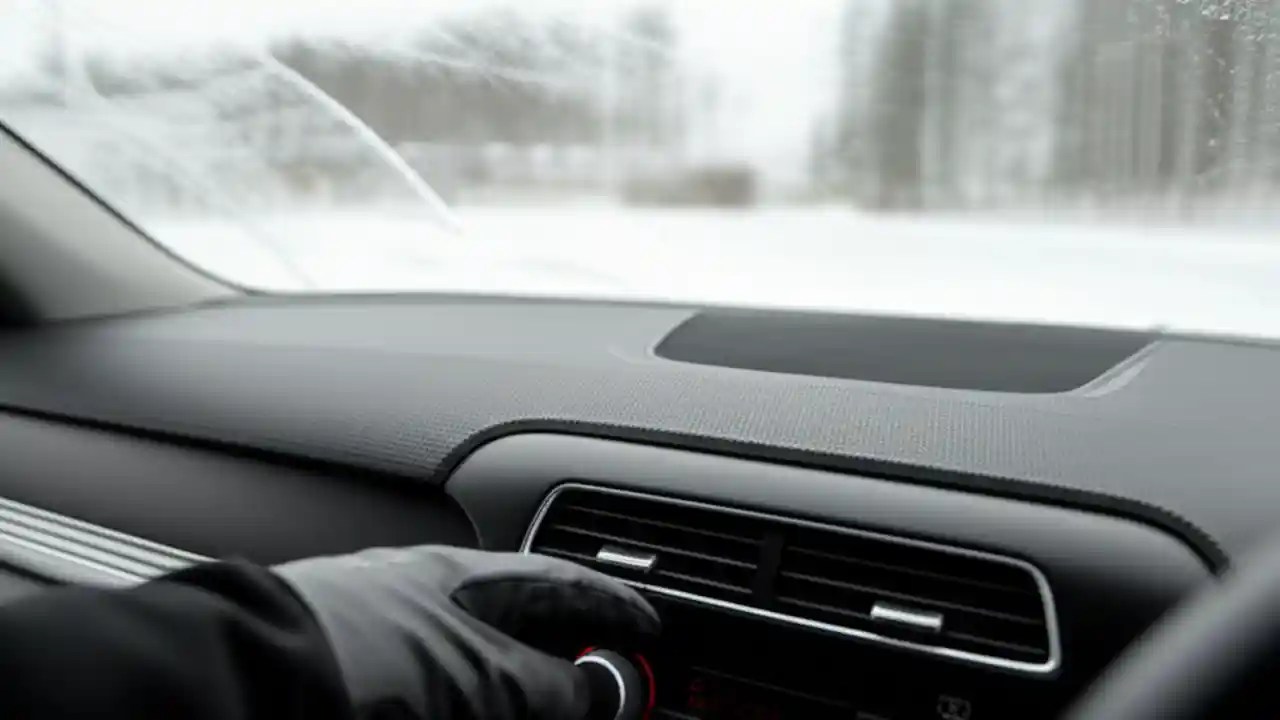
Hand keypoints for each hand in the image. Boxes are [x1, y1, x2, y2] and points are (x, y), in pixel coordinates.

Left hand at [275, 546, 659, 719]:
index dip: (614, 606)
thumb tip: (599, 695)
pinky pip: (439, 681)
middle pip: (521, 618)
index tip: (651, 631)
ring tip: (552, 705)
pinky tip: (472, 703)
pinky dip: (473, 693)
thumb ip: (551, 687)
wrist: (246, 682)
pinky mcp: (362, 677)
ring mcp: (390, 636)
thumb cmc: (364, 658)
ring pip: (477, 657)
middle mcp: (426, 596)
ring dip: (522, 683)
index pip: (562, 580)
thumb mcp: (482, 677)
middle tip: (609, 684)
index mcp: (464, 573)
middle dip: (571, 652)